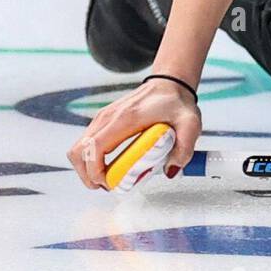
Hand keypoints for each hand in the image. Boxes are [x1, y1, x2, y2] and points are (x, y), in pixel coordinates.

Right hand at [67, 78, 201, 189]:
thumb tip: (170, 171)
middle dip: (87, 175)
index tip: (108, 184)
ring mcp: (102, 118)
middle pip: (79, 151)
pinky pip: (87, 144)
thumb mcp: (190, 124)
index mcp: (126, 118)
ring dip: (88, 169)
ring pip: (79, 148)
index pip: (96, 147)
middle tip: (107, 186)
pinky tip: (110, 167)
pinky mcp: (103, 121)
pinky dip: (92, 160)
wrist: (168, 84)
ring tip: (109, 179)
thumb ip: (185, 148)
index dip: (95, 170)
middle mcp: (108, 117)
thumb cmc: (177, 103)